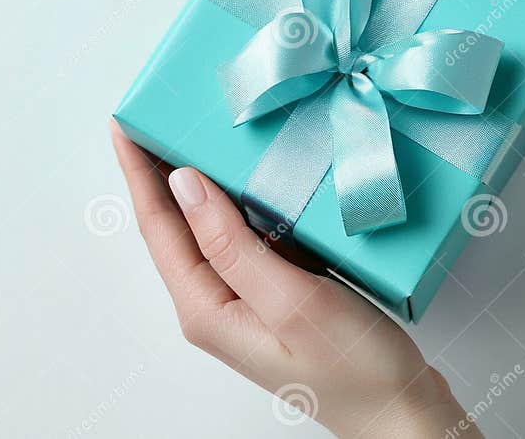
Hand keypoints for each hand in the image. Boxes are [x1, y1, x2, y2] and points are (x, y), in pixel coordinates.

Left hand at [110, 120, 480, 437]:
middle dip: (159, 170)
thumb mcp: (289, 300)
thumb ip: (231, 243)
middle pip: (174, 226)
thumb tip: (184, 183)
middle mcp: (214, 303)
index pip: (157, 226)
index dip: (137, 172)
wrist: (400, 413)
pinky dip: (242, 202)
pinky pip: (245, 237)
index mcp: (205, 307)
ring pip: (209, 228)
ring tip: (193, 132)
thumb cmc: (352, 368)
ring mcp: (243, 298)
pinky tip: (252, 175)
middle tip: (156, 116)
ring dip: (199, 182)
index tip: (124, 122)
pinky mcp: (274, 292)